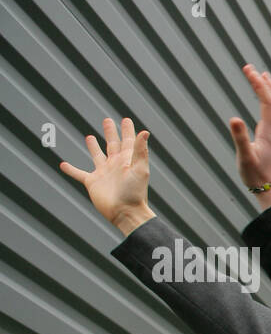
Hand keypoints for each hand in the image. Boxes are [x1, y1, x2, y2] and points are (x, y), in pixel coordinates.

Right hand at [59, 118, 154, 235]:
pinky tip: (62, 164)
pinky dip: (71, 169)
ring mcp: (103, 173)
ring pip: (97, 156)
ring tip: (89, 137)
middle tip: (107, 121)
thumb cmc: (135, 193)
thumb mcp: (140, 170)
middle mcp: (115, 165)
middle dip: (110, 133)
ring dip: (93, 146)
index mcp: (127, 161)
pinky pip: (79, 174)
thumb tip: (145, 132)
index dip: (127, 130)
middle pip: (112, 145)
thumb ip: (140, 151)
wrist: (125, 213)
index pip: (127, 141)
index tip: (126, 120)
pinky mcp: (92, 183)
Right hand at [229, 63, 270, 208]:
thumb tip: (234, 118)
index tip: (248, 69)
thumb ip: (239, 137)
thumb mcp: (244, 157)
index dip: (258, 84)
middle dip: (263, 82)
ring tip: (265, 75)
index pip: (266, 101)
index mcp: (269, 131)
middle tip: (250, 68)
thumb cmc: (255, 175)